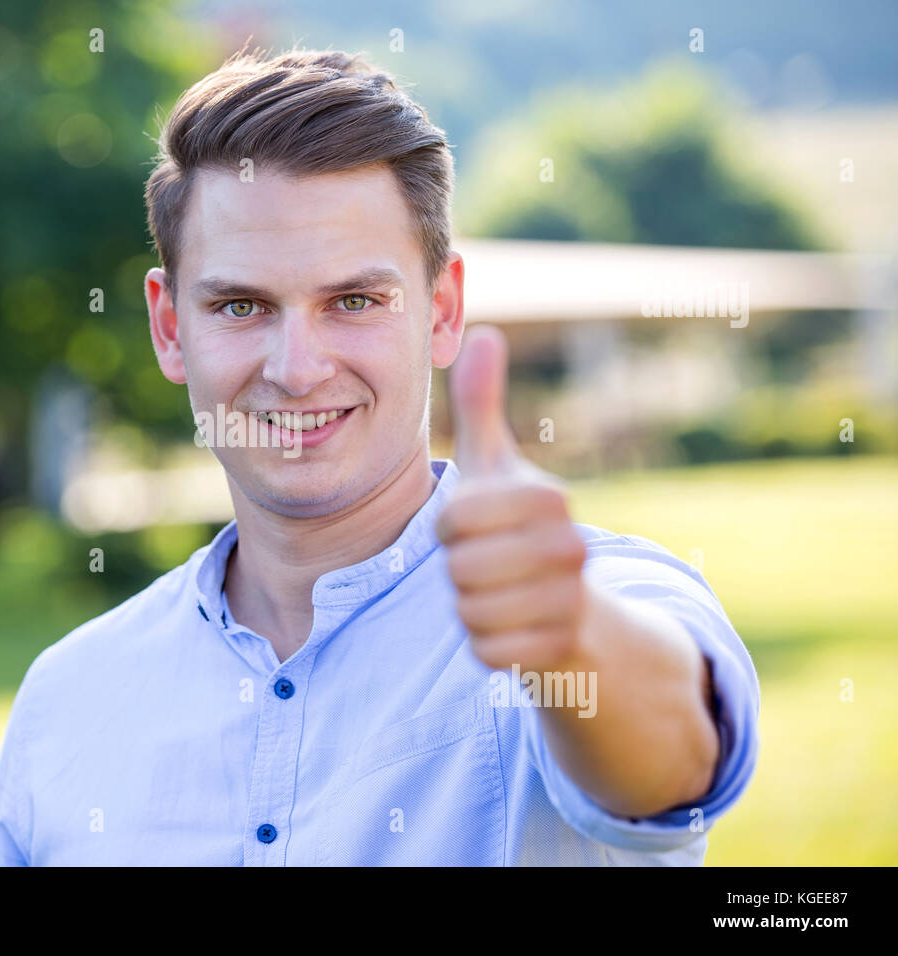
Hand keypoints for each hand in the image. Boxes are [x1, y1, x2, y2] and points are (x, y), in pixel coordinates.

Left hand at [435, 324, 588, 673]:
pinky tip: (513, 628)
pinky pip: (485, 650)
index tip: (477, 526)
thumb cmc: (520, 529)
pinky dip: (486, 643)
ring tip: (502, 593)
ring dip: (471, 607)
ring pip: (469, 610)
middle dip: (459, 570)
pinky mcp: (562, 651)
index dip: (451, 527)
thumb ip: (482, 404)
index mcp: (550, 497)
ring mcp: (571, 601)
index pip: (454, 518)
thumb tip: (482, 331)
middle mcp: (571, 546)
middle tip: (488, 564)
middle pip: (459, 567)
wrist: (575, 610)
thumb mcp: (498, 467)